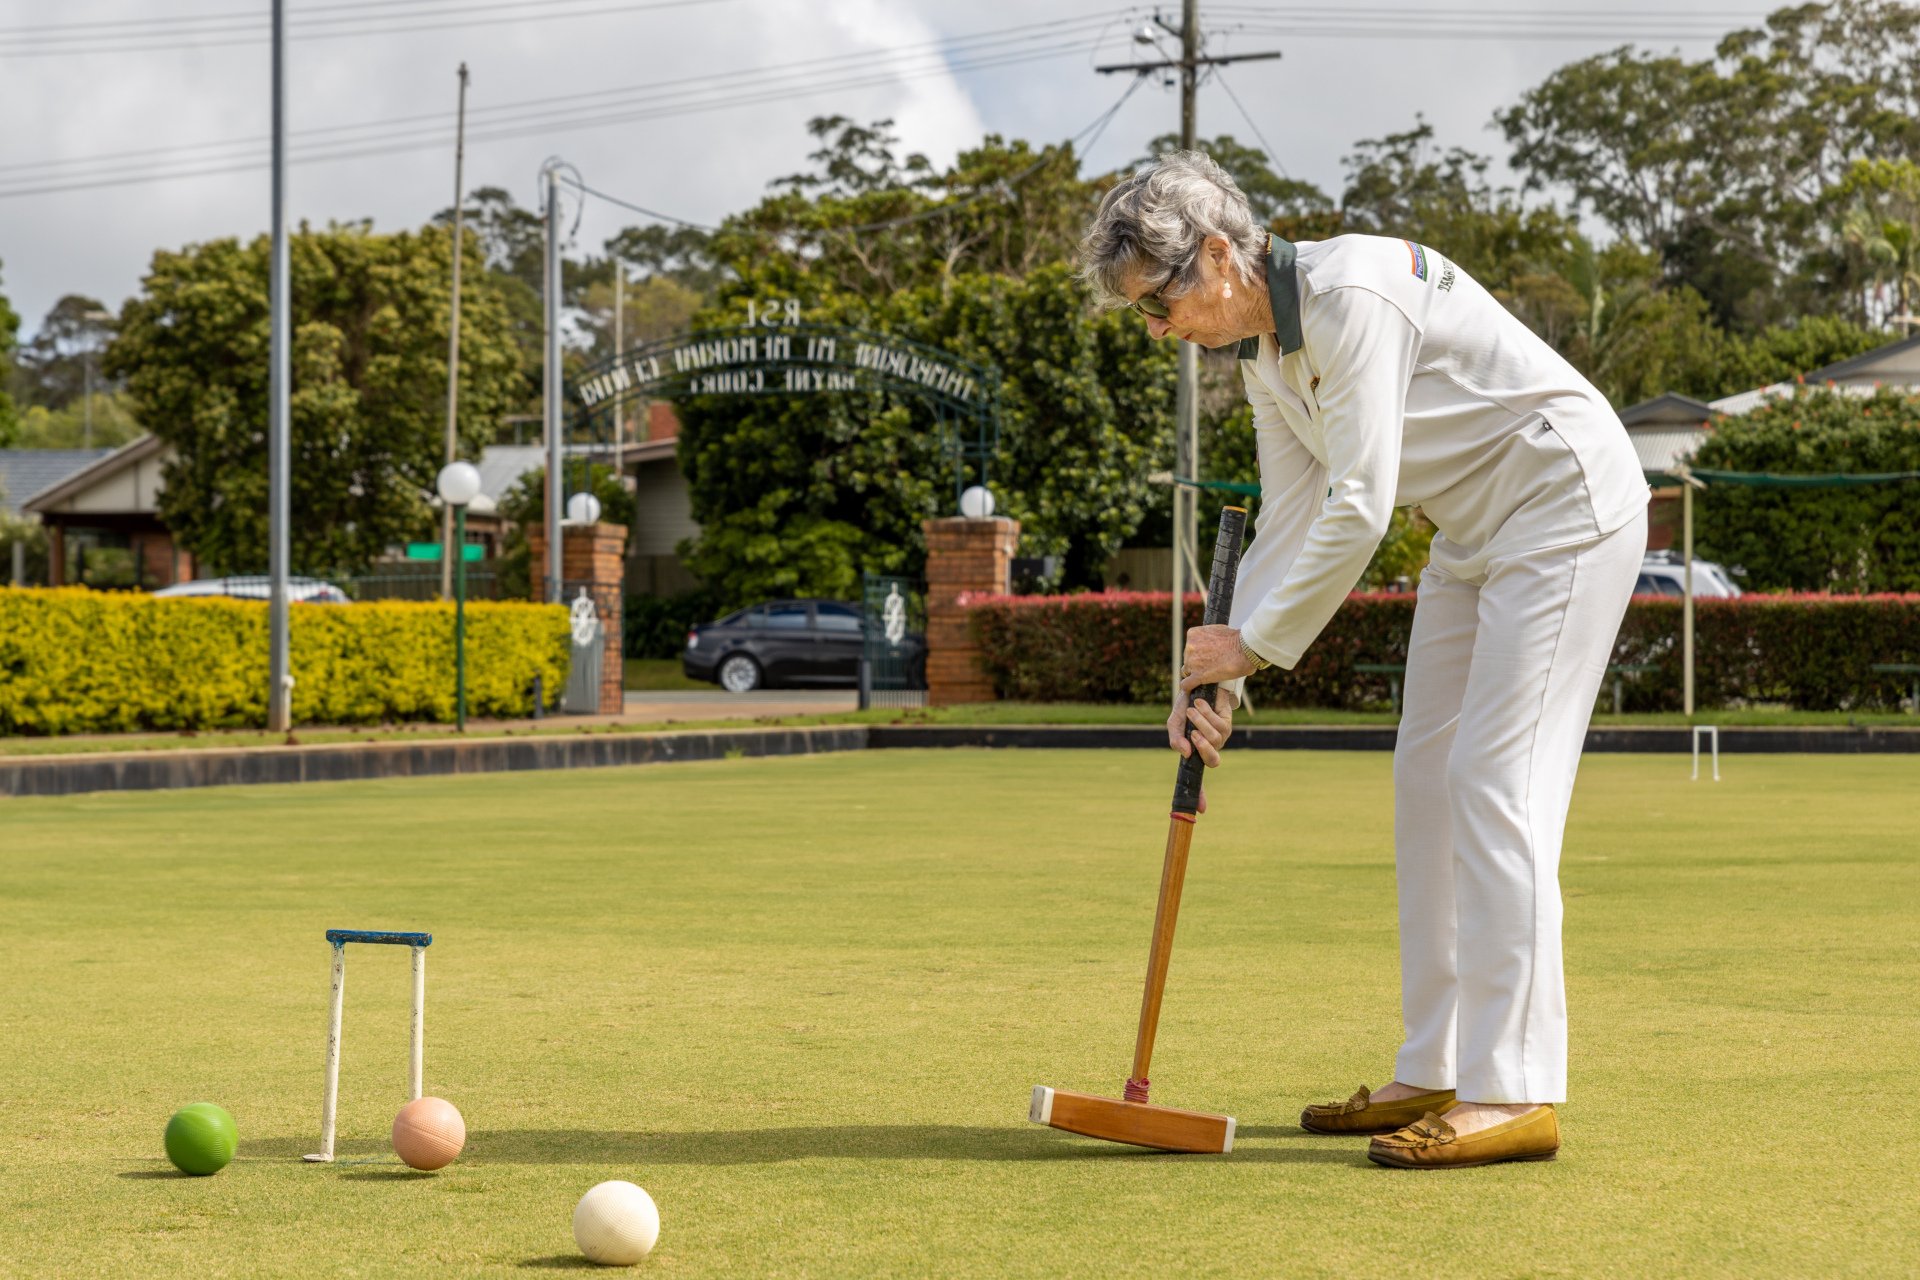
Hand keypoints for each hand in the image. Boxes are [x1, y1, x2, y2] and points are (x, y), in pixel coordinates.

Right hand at [1167, 680, 1235, 813]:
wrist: (1197, 687)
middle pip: (1213, 761)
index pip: (1198, 780)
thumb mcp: (1174, 723)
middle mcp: (1210, 749)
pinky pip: (1219, 723)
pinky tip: (1200, 703)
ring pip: (1215, 738)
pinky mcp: (1228, 725)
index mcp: (1195, 754)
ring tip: (1191, 709)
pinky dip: (1207, 713)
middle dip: (1204, 749)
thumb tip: (1184, 753)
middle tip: (1193, 735)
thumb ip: (1176, 739)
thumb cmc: (1184, 708)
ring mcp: (1221, 738)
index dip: (1199, 795)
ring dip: (1201, 722)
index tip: (1200, 810)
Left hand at [1177, 624, 1256, 696]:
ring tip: (1209, 675)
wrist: (1245, 649)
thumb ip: (1208, 636)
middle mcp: (1189, 647)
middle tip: (1210, 666)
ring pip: (1187, 672)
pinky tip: (1194, 689)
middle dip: (1197, 664)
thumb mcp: (1217, 629)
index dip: (1197, 654)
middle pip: (1188, 660)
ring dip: (1196, 674)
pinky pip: (1186, 685)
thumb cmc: (1237, 640)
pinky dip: (1189, 688)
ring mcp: (1192, 662)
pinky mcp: (1198, 676)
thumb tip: (1210, 642)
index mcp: (1193, 634)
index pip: (1189, 647)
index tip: (1206, 657)